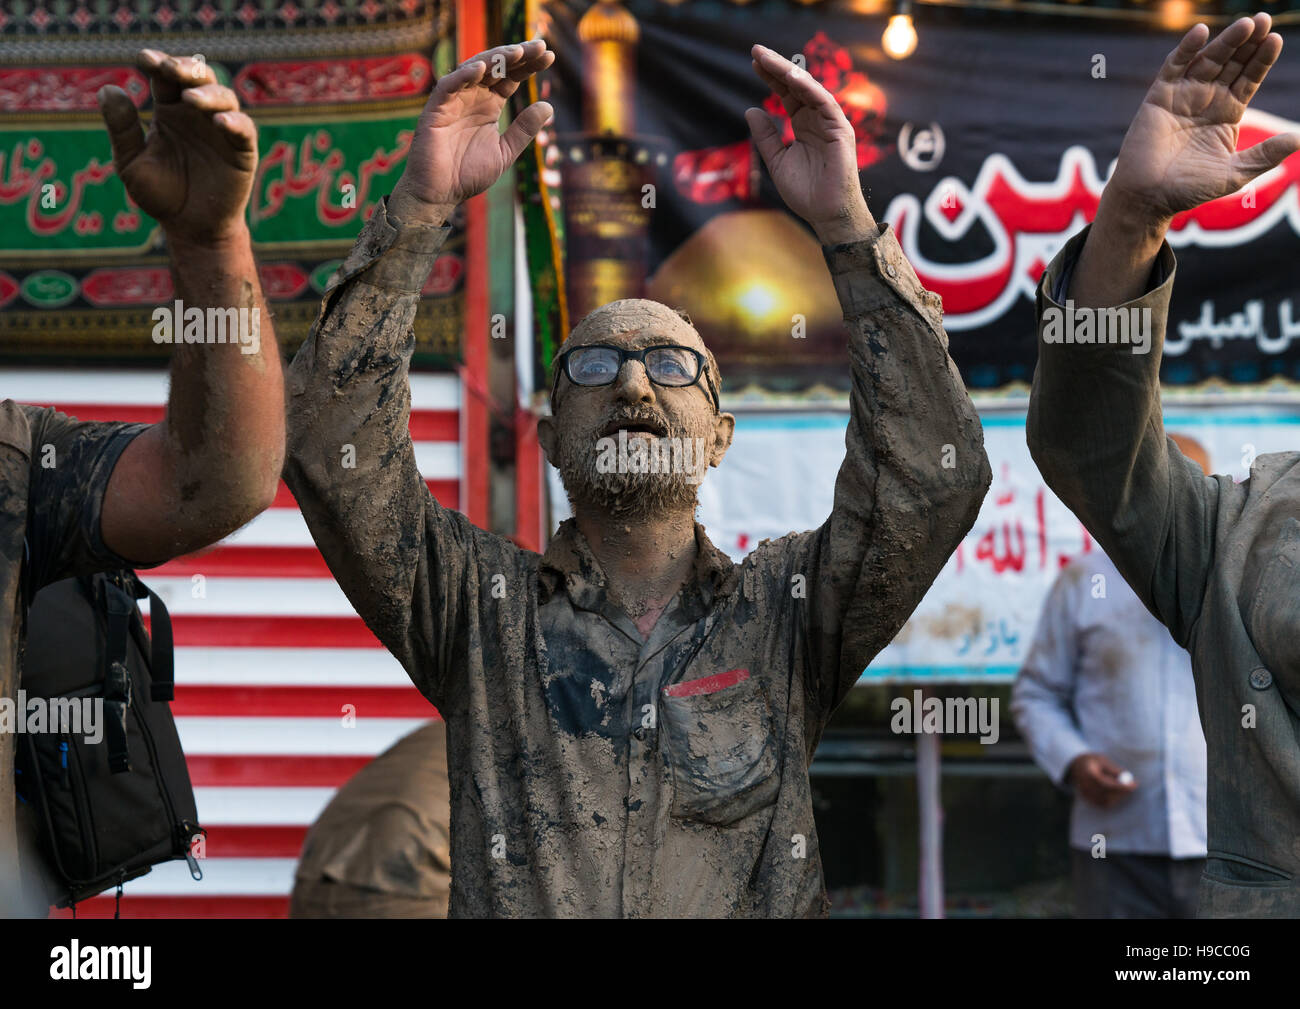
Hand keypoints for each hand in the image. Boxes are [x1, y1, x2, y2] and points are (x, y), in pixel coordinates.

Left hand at [98, 50, 256, 246]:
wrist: (190, 229)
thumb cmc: (161, 196)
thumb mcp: (131, 163)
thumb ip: (122, 128)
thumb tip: (108, 88)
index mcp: (170, 111)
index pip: (165, 77)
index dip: (157, 63)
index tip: (142, 59)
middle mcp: (198, 115)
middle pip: (198, 77)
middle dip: (185, 68)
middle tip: (168, 68)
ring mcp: (222, 131)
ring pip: (223, 97)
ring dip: (208, 94)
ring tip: (190, 99)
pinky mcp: (243, 151)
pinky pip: (244, 130)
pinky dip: (234, 123)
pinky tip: (219, 123)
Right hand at [389, 40, 553, 225]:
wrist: (440, 193)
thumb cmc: (468, 174)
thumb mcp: (505, 152)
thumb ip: (524, 130)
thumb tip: (548, 106)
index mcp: (489, 105)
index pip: (511, 77)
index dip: (529, 65)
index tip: (549, 55)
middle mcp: (472, 97)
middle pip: (496, 67)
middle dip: (518, 54)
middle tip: (539, 45)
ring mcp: (454, 100)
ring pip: (474, 69)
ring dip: (495, 59)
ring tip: (517, 52)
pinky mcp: (436, 109)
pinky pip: (449, 85)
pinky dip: (463, 75)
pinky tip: (482, 69)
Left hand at [744, 44, 873, 244]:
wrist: (826, 214)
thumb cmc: (806, 192)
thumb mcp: (777, 161)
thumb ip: (766, 136)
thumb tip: (751, 110)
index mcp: (803, 125)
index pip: (786, 94)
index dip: (770, 78)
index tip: (753, 62)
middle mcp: (817, 119)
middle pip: (796, 86)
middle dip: (776, 68)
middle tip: (756, 51)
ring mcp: (830, 123)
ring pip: (809, 90)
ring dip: (789, 73)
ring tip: (769, 60)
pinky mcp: (841, 130)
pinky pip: (825, 103)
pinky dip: (809, 89)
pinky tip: (792, 78)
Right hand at [1067, 753, 1137, 808]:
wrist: (1075, 765)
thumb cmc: (1092, 761)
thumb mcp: (1102, 760)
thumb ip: (1113, 770)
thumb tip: (1128, 778)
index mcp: (1088, 774)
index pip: (1106, 784)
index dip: (1122, 787)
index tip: (1134, 785)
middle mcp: (1085, 786)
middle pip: (1107, 795)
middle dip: (1123, 792)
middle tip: (1133, 786)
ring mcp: (1086, 795)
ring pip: (1107, 801)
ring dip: (1119, 796)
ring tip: (1123, 786)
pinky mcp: (1088, 800)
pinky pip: (1104, 804)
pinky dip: (1113, 799)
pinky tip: (1116, 791)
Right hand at [1104, 14, 1299, 227]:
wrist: (1147, 198)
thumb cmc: (1189, 190)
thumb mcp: (1235, 173)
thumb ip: (1265, 154)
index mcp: (1227, 114)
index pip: (1249, 79)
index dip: (1261, 60)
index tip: (1275, 40)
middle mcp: (1207, 100)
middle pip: (1232, 63)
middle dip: (1248, 42)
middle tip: (1264, 20)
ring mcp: (1183, 96)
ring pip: (1208, 60)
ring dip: (1225, 41)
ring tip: (1245, 24)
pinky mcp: (1159, 97)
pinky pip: (1173, 67)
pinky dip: (1185, 49)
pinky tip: (1201, 32)